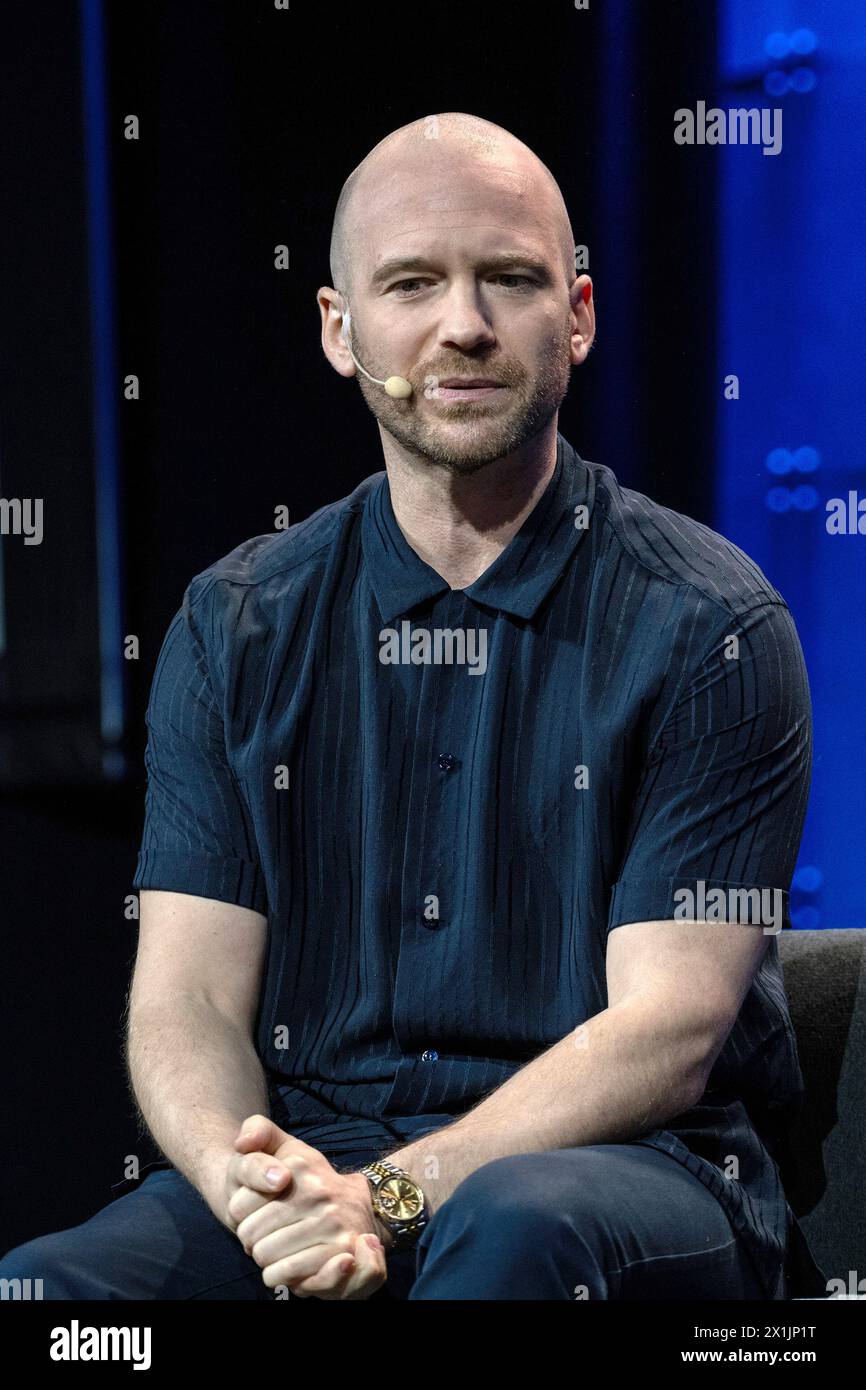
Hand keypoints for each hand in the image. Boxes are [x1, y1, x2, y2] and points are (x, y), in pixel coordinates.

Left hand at [228, 1114, 388, 1299]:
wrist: (358, 1207)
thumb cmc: (307, 1181)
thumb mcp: (285, 1147)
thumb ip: (258, 1131)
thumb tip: (241, 1143)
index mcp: (298, 1166)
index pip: (237, 1207)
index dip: (239, 1215)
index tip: (253, 1211)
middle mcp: (317, 1193)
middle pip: (250, 1236)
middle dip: (252, 1241)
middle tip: (267, 1236)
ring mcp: (331, 1224)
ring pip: (267, 1258)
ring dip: (267, 1261)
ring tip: (279, 1250)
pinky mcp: (342, 1256)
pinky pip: (290, 1276)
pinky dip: (283, 1278)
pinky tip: (290, 1268)